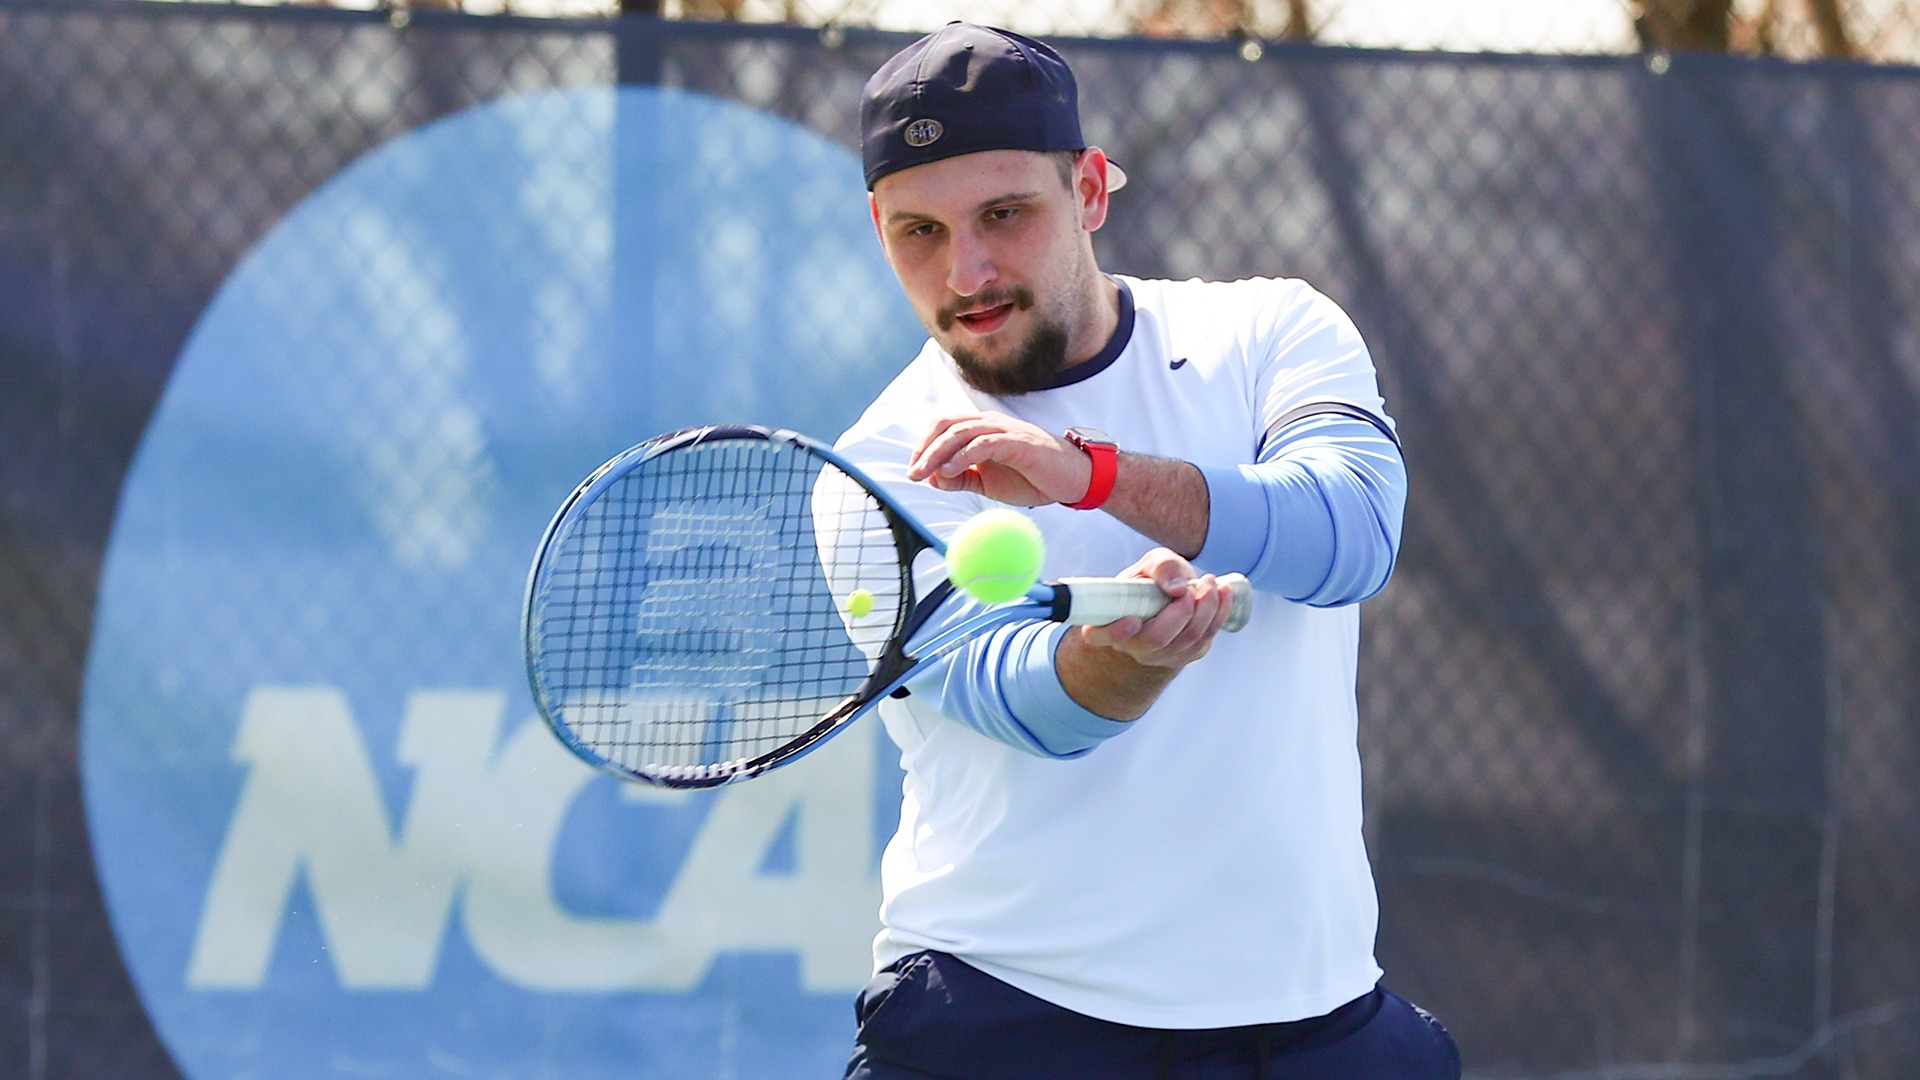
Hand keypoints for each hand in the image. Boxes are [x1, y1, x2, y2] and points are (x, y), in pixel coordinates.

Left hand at [907, 413, 1092, 506]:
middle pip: (946, 425)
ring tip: (925, 473)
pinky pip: (983, 444)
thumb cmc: (1032, 476)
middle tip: (913, 473)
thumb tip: (935, 478)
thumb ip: (962, 479)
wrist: (1072, 478)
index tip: (914, 469)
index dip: (923, 445)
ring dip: (937, 453)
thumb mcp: (988, 482)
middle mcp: (990, 423)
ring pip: (961, 432)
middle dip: (924, 448)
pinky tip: (951, 471)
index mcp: (981, 429)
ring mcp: (1004, 430)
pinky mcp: (1017, 442)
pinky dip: (963, 456)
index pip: (943, 426)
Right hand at [1072, 548, 1234, 671]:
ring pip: (1187, 640)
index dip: (1114, 632)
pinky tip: (1222, 593)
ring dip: (1207, 608)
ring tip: (1211, 583)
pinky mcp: (1182, 657)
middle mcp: (1129, 644)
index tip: (1133, 620)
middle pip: (1157, 638)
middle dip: (1183, 610)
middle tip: (1195, 584)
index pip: (1099, 635)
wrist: (1167, 600)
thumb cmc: (1151, 581)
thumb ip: (1162, 567)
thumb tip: (1178, 588)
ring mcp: (1156, 656)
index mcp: (1108, 620)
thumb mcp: (1152, 564)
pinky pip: (1204, 641)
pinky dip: (1219, 615)